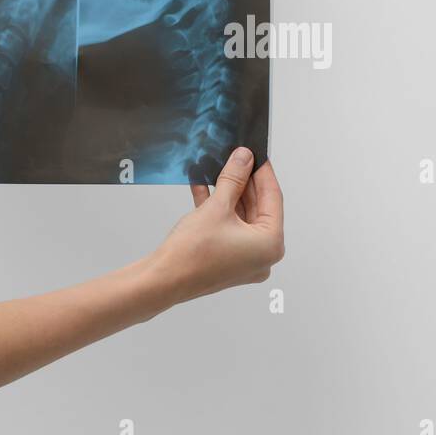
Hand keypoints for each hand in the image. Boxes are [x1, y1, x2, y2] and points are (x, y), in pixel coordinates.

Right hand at [148, 148, 285, 303]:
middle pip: (257, 207)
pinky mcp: (227, 260)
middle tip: (237, 158)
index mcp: (270, 244)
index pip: (273, 198)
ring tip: (219, 169)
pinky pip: (228, 228)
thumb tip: (243, 158)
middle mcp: (262, 255)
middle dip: (243, 182)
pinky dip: (219, 209)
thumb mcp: (217, 207)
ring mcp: (245, 260)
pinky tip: (204, 188)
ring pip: (241, 217)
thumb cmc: (192, 254)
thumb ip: (233, 179)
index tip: (256, 154)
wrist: (162, 280)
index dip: (263, 172)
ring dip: (228, 193)